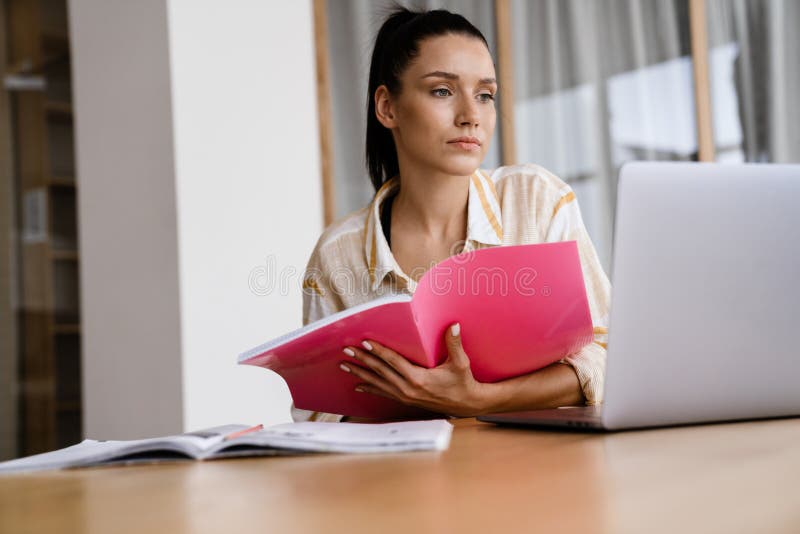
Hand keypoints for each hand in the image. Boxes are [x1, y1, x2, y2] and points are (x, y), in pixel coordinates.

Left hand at [339, 323, 489, 416]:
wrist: (466, 404)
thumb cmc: (463, 382)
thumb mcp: (460, 363)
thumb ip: (454, 344)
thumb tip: (453, 325)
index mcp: (419, 379)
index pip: (393, 362)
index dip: (379, 351)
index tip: (365, 342)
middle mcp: (408, 389)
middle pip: (380, 371)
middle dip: (362, 360)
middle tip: (347, 350)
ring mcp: (405, 396)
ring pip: (378, 383)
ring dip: (360, 373)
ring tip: (345, 365)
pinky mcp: (406, 400)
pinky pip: (384, 393)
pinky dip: (370, 388)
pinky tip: (358, 385)